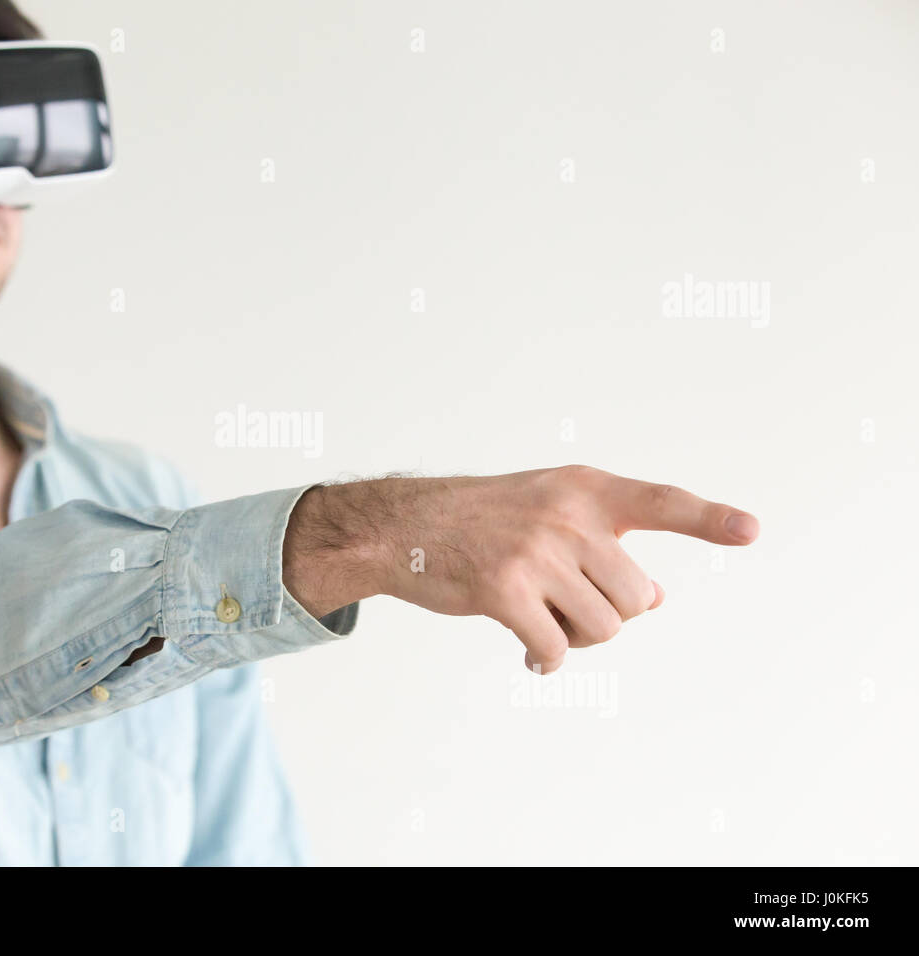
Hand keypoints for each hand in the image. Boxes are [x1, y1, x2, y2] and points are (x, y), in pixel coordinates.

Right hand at [282, 465, 758, 672]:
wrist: (400, 526)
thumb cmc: (477, 522)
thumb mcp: (544, 509)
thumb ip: (601, 545)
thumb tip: (655, 598)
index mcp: (582, 489)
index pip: (659, 502)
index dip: (709, 519)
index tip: (751, 530)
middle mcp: (566, 516)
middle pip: (636, 596)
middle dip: (608, 614)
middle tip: (568, 609)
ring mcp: (536, 552)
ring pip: (602, 627)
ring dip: (577, 639)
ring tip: (543, 623)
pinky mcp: (503, 590)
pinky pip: (555, 649)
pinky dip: (546, 659)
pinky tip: (528, 651)